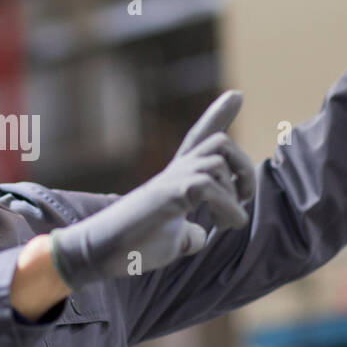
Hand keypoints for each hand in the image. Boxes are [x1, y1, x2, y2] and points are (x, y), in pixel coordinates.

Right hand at [48, 90, 256, 290]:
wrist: (101, 252)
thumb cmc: (133, 246)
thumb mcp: (171, 241)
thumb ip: (187, 234)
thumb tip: (199, 236)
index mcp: (176, 179)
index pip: (198, 139)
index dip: (218, 115)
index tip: (237, 94)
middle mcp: (174, 173)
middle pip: (218, 142)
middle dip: (244, 166)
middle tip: (244, 198)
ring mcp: (171, 181)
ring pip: (218, 161)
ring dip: (236, 192)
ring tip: (227, 222)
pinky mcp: (168, 194)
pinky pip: (209, 187)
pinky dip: (228, 209)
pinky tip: (221, 228)